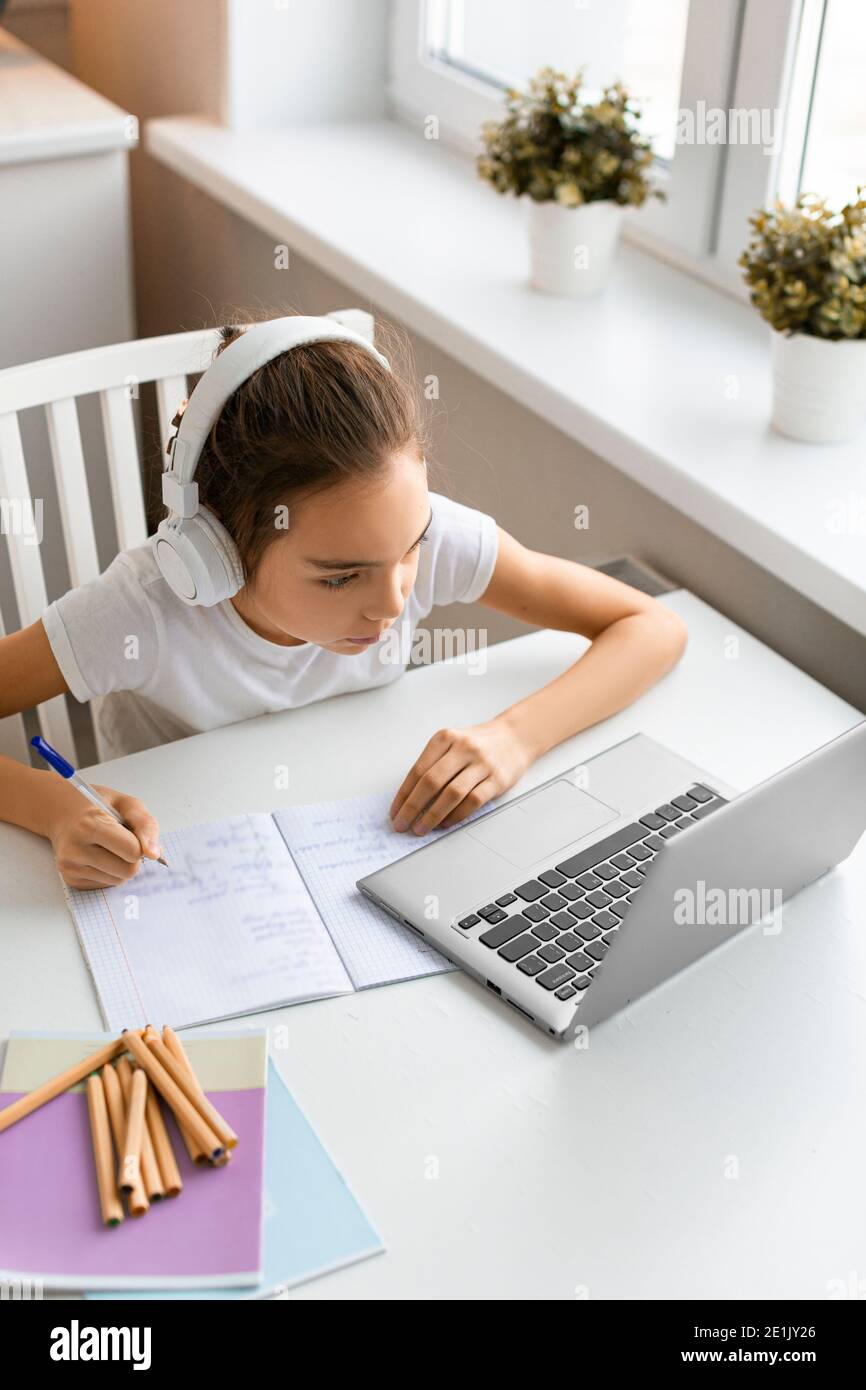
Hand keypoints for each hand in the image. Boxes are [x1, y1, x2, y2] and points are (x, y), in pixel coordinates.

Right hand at [47, 784, 162, 889]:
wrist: (63, 813)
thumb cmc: (98, 807)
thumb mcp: (127, 804)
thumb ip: (146, 826)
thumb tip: (154, 854)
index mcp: (89, 825)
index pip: (133, 851)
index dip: (140, 844)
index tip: (133, 834)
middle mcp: (75, 849)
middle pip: (128, 871)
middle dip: (133, 858)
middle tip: (121, 842)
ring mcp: (70, 867)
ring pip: (118, 881)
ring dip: (121, 866)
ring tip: (108, 847)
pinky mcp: (70, 880)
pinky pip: (106, 886)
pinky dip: (109, 873)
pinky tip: (98, 856)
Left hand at [389, 718, 533, 834]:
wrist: (514, 738)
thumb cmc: (477, 745)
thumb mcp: (451, 744)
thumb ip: (433, 765)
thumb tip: (410, 799)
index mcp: (445, 739)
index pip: (418, 770)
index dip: (403, 795)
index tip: (395, 812)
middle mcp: (463, 748)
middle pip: (431, 782)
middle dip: (413, 807)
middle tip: (402, 824)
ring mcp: (482, 764)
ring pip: (452, 794)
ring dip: (433, 815)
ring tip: (421, 829)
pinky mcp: (497, 779)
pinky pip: (473, 801)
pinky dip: (456, 815)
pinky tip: (445, 823)